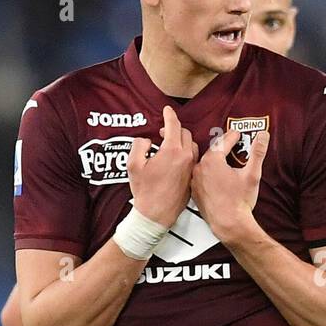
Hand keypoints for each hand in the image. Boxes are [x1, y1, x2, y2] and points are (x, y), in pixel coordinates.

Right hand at [128, 106, 197, 226]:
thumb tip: (147, 141)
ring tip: (170, 144)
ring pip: (192, 145)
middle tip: (163, 131)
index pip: (173, 125)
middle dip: (174, 128)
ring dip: (182, 140)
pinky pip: (193, 158)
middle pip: (185, 133)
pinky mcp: (192, 177)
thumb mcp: (133, 164)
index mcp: (171, 151)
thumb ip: (140, 145)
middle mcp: (185, 157)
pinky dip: (186, 153)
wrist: (156, 215)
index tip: (167, 110)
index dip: (169, 115)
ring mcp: (191, 168)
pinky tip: (176, 158)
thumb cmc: (144, 192)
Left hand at [190, 128, 269, 243]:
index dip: (233, 137)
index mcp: (212, 161)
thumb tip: (263, 136)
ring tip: (225, 161)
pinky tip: (216, 178)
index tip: (237, 134)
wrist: (229, 225)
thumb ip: (258, 152)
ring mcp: (195, 181)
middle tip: (233, 145)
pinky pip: (201, 178)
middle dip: (224, 148)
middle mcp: (200, 169)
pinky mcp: (195, 193)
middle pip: (213, 152)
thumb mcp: (252, 174)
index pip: (223, 142)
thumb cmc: (239, 202)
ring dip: (215, 162)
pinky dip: (209, 175)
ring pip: (205, 165)